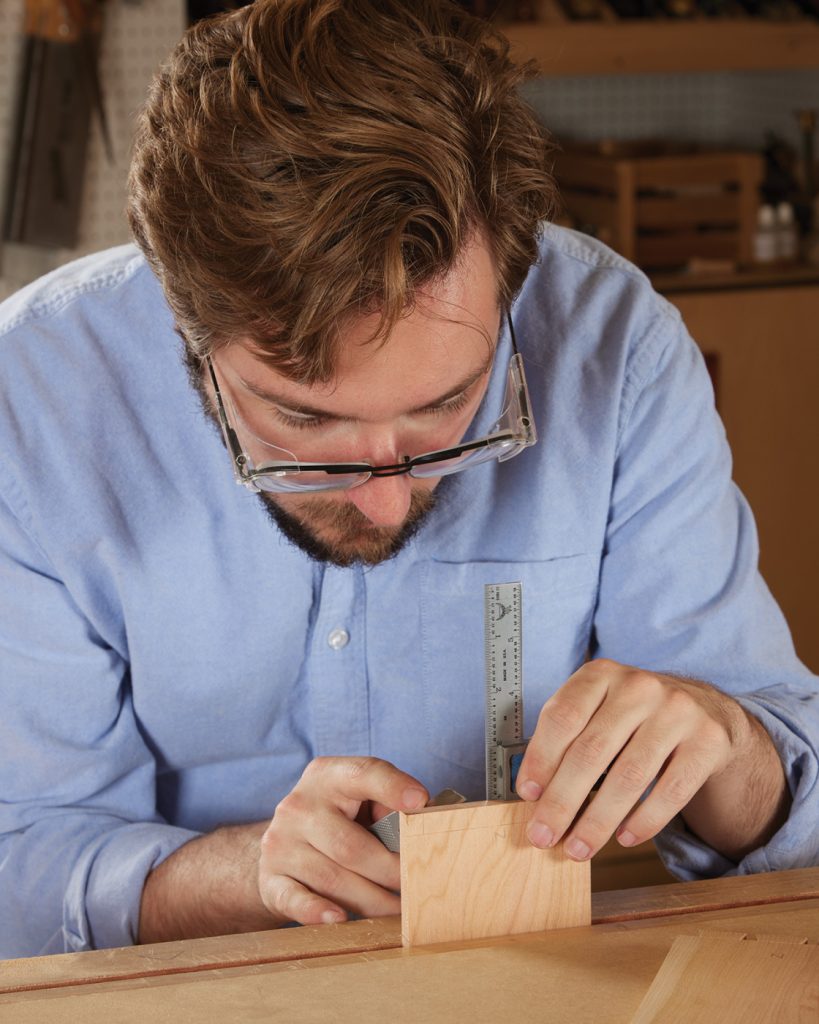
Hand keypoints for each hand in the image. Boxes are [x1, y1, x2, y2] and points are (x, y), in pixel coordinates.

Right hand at [258, 756, 427, 925]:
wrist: (285, 842)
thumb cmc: (338, 818)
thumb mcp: (359, 798)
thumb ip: (388, 806)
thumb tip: (423, 825)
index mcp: (327, 775)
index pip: (362, 774)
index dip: (392, 786)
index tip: (420, 801)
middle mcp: (299, 805)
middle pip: (351, 844)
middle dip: (390, 870)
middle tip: (420, 885)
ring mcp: (281, 843)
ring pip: (332, 878)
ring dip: (372, 900)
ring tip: (401, 910)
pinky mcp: (270, 879)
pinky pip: (294, 898)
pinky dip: (317, 910)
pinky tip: (339, 918)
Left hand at [516, 658, 759, 860]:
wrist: (705, 710)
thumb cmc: (634, 717)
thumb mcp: (598, 709)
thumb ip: (566, 739)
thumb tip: (535, 793)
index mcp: (601, 674)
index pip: (563, 717)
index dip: (541, 758)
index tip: (528, 794)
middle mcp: (639, 686)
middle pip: (591, 751)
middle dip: (562, 801)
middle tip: (544, 835)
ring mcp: (677, 711)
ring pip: (630, 776)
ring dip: (599, 821)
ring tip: (579, 848)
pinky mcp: (707, 741)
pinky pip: (671, 790)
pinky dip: (644, 821)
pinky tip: (625, 837)